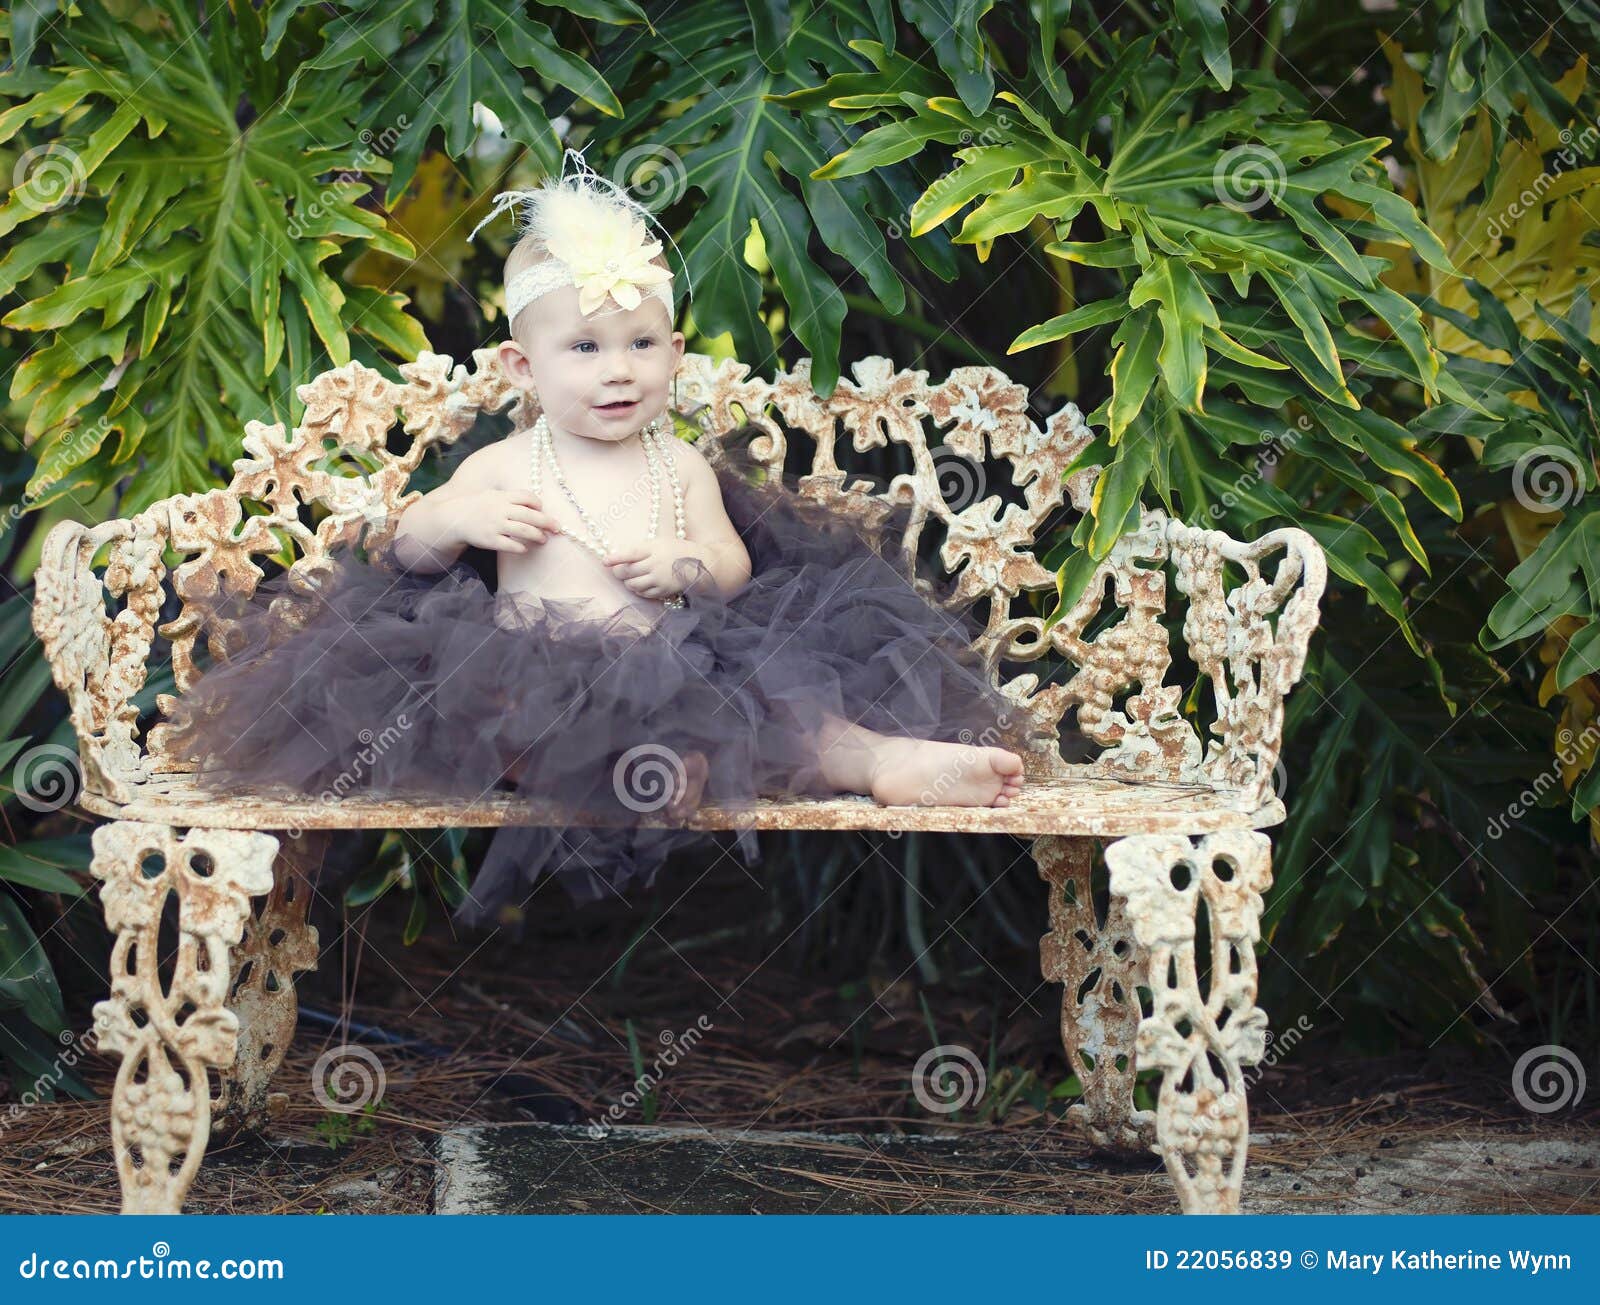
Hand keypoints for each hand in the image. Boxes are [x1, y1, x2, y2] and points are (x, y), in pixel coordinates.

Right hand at [449, 488, 563, 553]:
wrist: (453, 518)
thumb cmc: (476, 506)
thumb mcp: (492, 495)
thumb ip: (511, 498)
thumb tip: (534, 505)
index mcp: (502, 497)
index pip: (527, 497)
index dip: (538, 504)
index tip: (542, 510)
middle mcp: (500, 510)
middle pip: (530, 515)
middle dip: (547, 522)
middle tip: (557, 528)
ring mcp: (495, 525)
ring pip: (523, 530)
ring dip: (537, 535)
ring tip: (544, 539)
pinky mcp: (490, 540)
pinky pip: (510, 545)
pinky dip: (520, 547)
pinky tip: (525, 548)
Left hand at [603, 539, 706, 599]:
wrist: (701, 564)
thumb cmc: (678, 550)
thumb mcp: (660, 543)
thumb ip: (642, 550)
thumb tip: (620, 559)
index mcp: (653, 549)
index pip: (629, 554)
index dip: (615, 558)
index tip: (605, 561)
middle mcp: (655, 564)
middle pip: (627, 572)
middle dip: (618, 572)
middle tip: (617, 570)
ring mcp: (659, 579)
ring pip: (632, 585)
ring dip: (628, 582)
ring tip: (631, 578)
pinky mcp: (663, 591)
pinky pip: (643, 593)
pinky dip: (638, 590)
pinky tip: (641, 584)